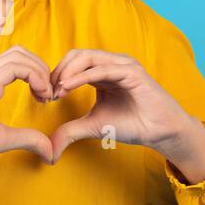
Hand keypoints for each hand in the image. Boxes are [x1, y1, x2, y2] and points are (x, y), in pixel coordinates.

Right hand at [0, 45, 57, 168]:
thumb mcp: (4, 139)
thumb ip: (28, 139)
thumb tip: (50, 152)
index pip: (16, 61)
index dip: (37, 73)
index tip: (45, 97)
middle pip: (20, 52)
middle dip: (41, 68)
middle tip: (49, 93)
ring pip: (19, 55)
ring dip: (40, 71)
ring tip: (46, 94)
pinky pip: (15, 67)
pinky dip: (35, 76)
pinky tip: (40, 94)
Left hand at [46, 48, 196, 163]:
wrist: (159, 132)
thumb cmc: (131, 125)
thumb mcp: (93, 126)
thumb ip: (70, 131)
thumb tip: (49, 149)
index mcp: (101, 71)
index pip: (72, 62)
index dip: (55, 76)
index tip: (45, 97)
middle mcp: (111, 63)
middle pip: (77, 55)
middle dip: (58, 71)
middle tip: (48, 92)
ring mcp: (122, 65)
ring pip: (87, 57)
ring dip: (68, 72)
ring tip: (57, 91)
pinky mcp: (132, 72)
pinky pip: (103, 69)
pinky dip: (82, 76)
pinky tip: (68, 87)